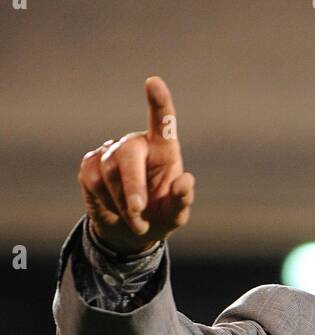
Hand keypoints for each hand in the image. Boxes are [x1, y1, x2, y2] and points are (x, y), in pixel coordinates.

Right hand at [77, 75, 194, 254]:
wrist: (128, 233)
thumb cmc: (158, 217)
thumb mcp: (174, 215)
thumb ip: (181, 200)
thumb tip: (185, 181)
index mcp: (163, 150)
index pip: (163, 122)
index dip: (159, 102)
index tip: (154, 83)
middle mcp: (137, 144)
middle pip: (128, 153)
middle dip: (132, 185)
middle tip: (138, 212)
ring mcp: (111, 151)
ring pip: (109, 171)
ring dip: (122, 203)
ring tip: (134, 219)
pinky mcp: (90, 163)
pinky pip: (93, 181)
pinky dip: (105, 202)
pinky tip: (114, 207)